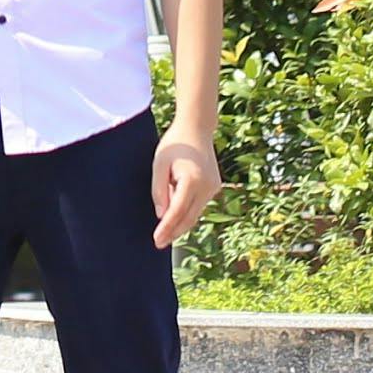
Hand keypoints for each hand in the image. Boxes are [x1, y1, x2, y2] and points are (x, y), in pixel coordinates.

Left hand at [151, 131, 221, 250]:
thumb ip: (159, 190)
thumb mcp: (159, 164)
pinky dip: (187, 212)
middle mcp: (207, 186)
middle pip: (189, 217)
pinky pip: (199, 205)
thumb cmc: (175, 144)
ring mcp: (214, 187)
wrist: (197, 129)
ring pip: (195, 213)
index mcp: (192, 179)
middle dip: (174, 232)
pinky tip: (175, 216)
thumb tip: (161, 215)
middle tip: (159, 244)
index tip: (157, 240)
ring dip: (180, 223)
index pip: (178, 211)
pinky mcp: (215, 187)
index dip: (167, 228)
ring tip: (164, 233)